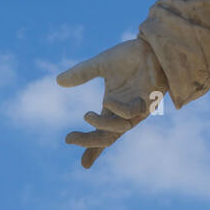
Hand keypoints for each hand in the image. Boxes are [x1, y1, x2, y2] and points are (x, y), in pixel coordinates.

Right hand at [57, 38, 166, 168]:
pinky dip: (118, 110)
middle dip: (89, 143)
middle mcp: (125, 112)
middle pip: (108, 138)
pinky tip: (108, 101)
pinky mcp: (150, 100)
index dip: (92, 148)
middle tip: (70, 138)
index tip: (84, 165)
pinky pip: (132, 113)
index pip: (101, 133)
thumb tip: (58, 80)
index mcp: (113, 107)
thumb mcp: (100, 64)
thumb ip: (81, 73)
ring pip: (121, 128)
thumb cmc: (129, 56)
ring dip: (102, 125)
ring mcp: (139, 108)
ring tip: (87, 115)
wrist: (151, 44)